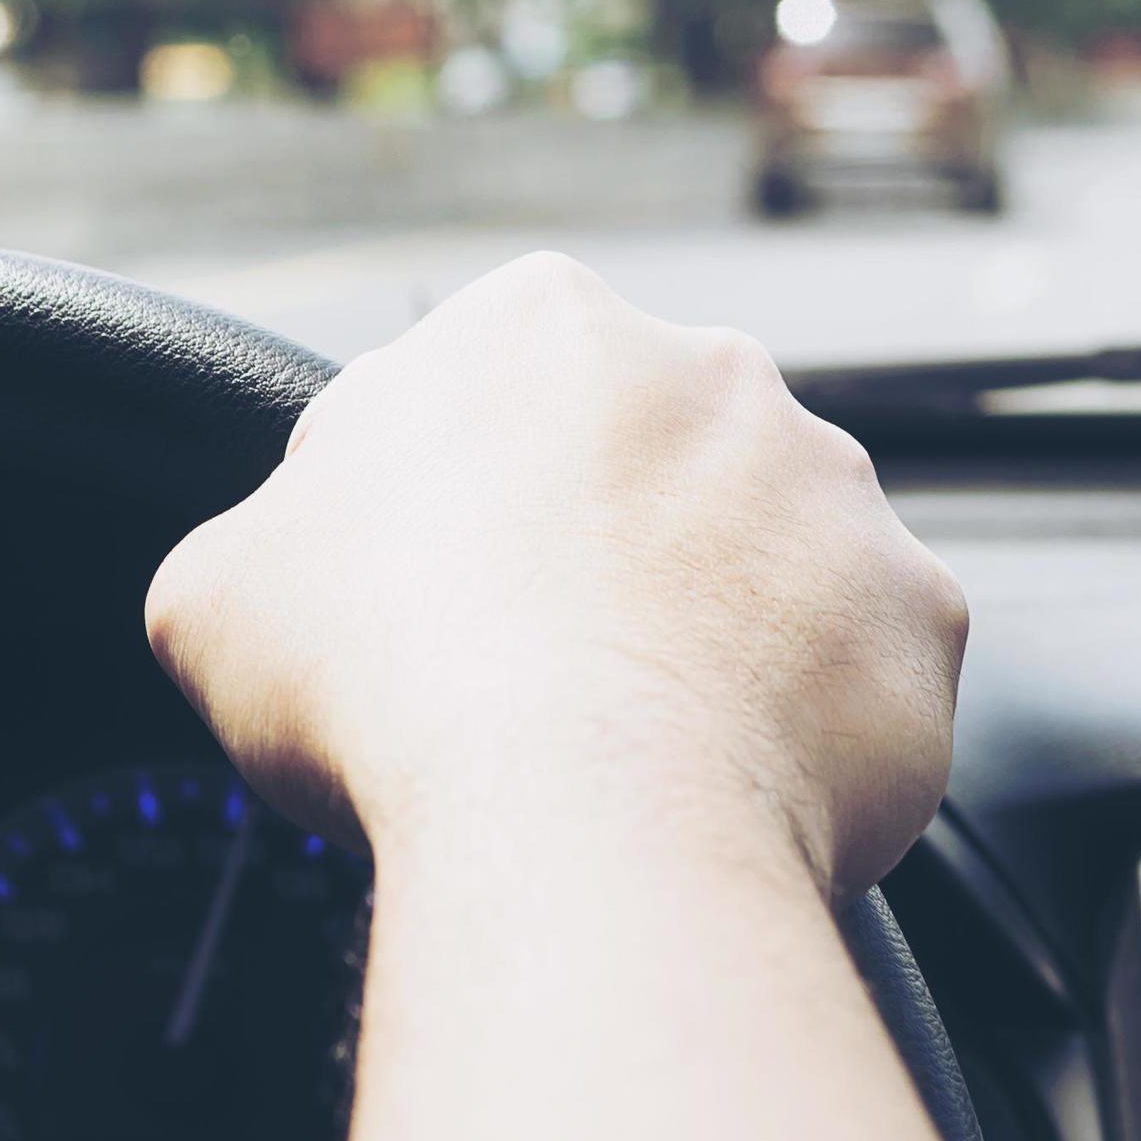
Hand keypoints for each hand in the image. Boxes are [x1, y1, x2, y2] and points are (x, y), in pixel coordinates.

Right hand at [146, 251, 965, 895]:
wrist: (580, 814)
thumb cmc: (393, 679)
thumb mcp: (221, 591)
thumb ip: (268, 544)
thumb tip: (289, 569)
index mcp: (537, 326)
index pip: (487, 396)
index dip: (449, 509)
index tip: (426, 602)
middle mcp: (710, 369)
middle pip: (640, 465)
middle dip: (600, 557)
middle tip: (528, 681)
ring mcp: (834, 488)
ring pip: (764, 559)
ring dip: (713, 630)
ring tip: (636, 749)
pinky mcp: (918, 614)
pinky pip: (859, 671)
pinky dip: (807, 727)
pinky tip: (728, 791)